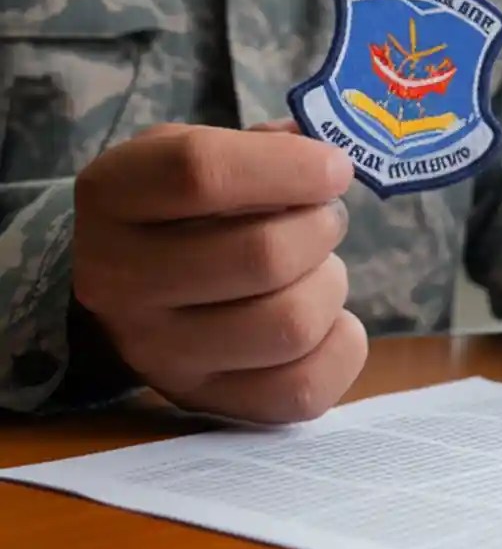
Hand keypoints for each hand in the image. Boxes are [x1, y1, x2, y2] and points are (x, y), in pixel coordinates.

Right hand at [72, 122, 366, 422]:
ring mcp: (159, 355)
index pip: (201, 172)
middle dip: (320, 229)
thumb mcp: (197, 152)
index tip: (335, 168)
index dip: (288, 167)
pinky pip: (303, 389)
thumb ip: (264, 145)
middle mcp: (120, 283)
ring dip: (330, 286)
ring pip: (290, 325)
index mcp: (113, 197)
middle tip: (325, 219)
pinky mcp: (207, 403)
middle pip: (263, 256)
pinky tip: (327, 321)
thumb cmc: (183, 209)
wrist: (133, 287)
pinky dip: (341, 348)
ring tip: (319, 269)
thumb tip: (330, 152)